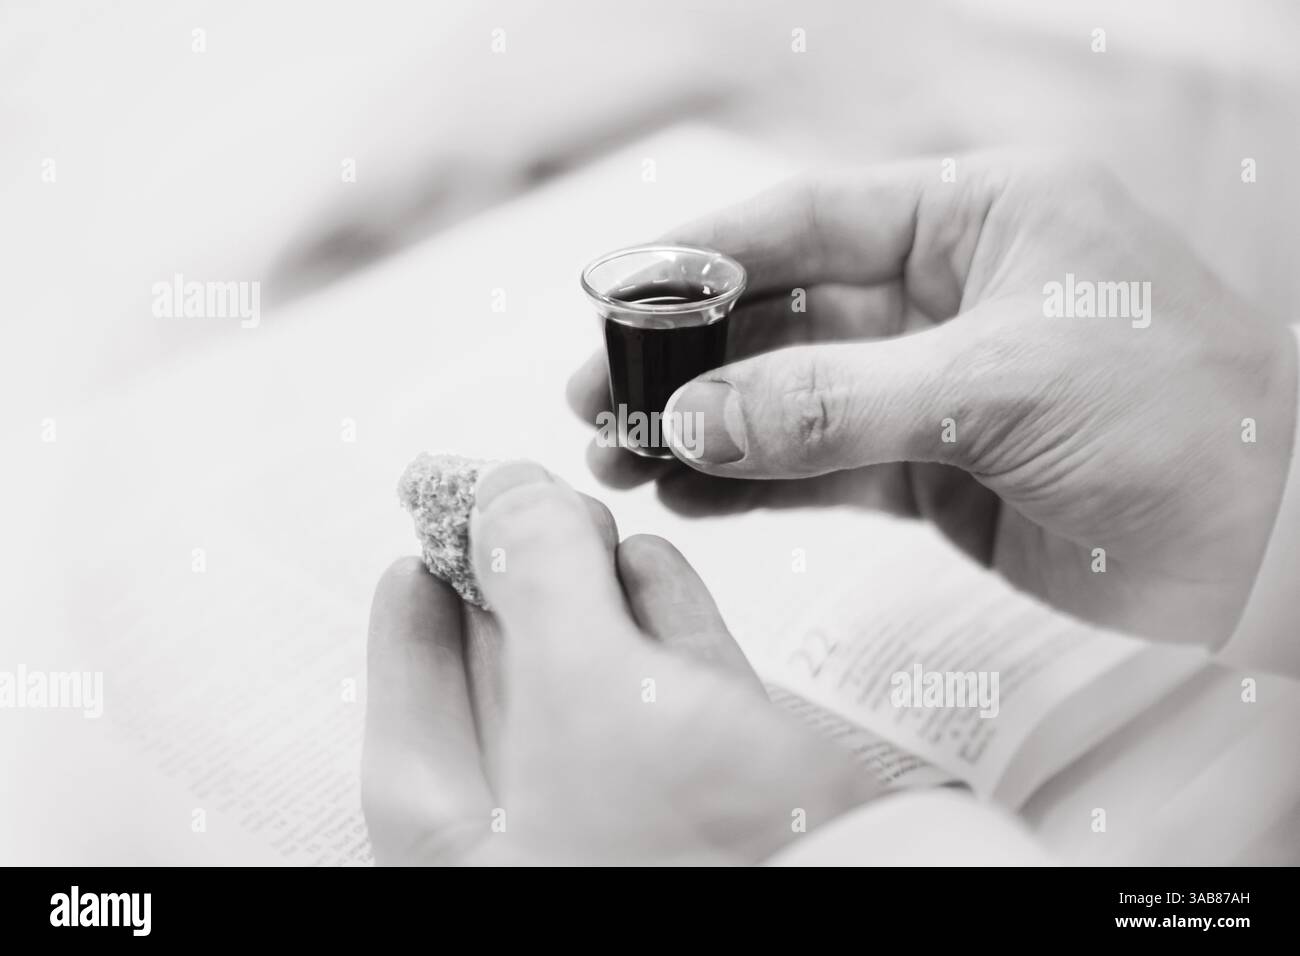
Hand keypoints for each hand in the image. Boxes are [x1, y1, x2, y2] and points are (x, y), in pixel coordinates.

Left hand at [362, 461, 879, 864]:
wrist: (868, 897)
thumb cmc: (693, 859)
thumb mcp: (588, 692)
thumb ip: (536, 577)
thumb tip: (505, 494)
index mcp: (468, 848)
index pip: (414, 718)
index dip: (415, 619)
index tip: (419, 549)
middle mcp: (543, 842)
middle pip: (509, 691)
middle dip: (517, 587)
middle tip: (517, 511)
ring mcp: (632, 826)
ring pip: (595, 689)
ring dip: (591, 595)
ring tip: (583, 523)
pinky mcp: (716, 809)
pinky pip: (673, 704)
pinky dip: (662, 629)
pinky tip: (651, 568)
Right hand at [569, 154, 1296, 646]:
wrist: (1269, 552)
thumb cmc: (1188, 422)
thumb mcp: (1002, 386)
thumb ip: (836, 404)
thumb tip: (697, 420)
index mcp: (980, 215)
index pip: (808, 219)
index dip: (702, 256)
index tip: (615, 296)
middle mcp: (949, 290)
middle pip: (783, 312)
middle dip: (690, 357)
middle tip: (602, 396)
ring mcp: (934, 384)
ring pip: (790, 397)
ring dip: (707, 427)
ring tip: (624, 458)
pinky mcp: (933, 469)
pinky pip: (820, 467)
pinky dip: (754, 483)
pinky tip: (691, 497)